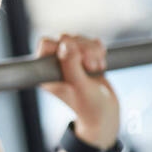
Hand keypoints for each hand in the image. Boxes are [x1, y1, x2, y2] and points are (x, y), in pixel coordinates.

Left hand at [36, 34, 119, 148]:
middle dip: (83, 49)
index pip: (46, 44)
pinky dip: (98, 50)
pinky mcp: (83, 57)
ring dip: (92, 51)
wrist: (105, 112)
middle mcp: (55, 65)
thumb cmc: (89, 105)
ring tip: (96, 68)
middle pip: (65, 38)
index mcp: (46, 73)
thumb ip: (70, 64)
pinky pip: (90, 42)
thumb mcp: (79, 86)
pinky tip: (100, 64)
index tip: (78, 61)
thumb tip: (65, 42)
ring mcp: (69, 60)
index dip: (64, 47)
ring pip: (79, 39)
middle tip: (90, 66)